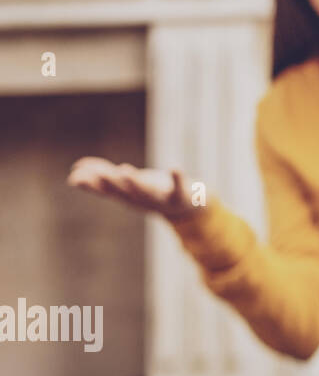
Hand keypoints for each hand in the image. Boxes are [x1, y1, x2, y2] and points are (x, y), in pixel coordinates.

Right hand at [66, 157, 192, 220]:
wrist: (188, 208)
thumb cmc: (152, 192)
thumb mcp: (127, 184)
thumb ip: (103, 175)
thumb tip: (76, 168)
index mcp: (127, 196)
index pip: (106, 190)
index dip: (92, 184)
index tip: (74, 178)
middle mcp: (141, 199)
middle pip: (124, 191)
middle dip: (111, 182)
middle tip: (99, 173)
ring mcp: (162, 199)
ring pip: (147, 192)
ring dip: (136, 182)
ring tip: (125, 170)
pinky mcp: (182, 196)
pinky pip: (179, 188)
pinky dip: (178, 179)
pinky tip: (175, 167)